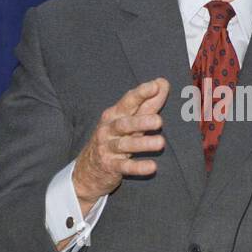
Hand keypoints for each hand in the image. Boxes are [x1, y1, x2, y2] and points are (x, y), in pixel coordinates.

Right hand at [71, 78, 169, 207]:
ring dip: (143, 144)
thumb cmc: (114, 138)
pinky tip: (152, 167)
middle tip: (159, 121)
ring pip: (125, 145)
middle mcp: (109, 129)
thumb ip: (147, 103)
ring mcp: (108, 148)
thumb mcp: (128, 120)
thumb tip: (163, 82)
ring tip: (160, 143)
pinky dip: (138, 167)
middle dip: (141, 121)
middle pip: (125, 124)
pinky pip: (125, 167)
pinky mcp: (110, 166)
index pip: (128, 101)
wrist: (88, 168)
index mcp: (114, 114)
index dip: (141, 93)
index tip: (155, 86)